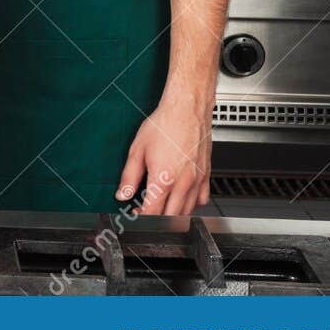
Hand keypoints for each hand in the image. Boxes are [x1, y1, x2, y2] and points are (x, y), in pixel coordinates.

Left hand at [116, 93, 211, 215]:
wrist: (187, 110)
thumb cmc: (164, 125)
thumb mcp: (137, 150)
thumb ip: (129, 176)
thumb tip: (122, 194)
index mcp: (164, 179)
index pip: (153, 213)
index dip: (142, 218)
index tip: (136, 213)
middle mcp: (183, 184)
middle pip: (171, 217)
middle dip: (157, 219)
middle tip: (146, 209)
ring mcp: (197, 181)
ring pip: (188, 212)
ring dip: (173, 214)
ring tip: (161, 203)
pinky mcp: (206, 176)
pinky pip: (202, 200)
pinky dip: (192, 205)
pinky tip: (181, 197)